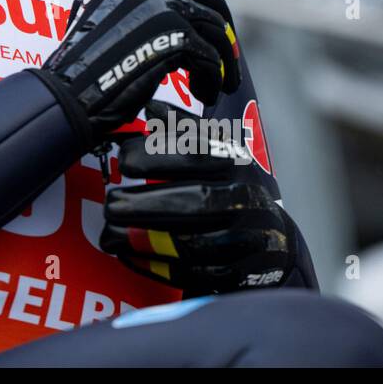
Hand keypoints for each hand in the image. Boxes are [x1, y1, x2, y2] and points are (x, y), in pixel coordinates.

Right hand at [31, 0, 241, 150]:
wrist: (69, 92)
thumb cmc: (81, 66)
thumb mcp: (99, 17)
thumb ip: (130, 4)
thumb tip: (170, 7)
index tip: (211, 23)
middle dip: (223, 29)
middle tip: (226, 57)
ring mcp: (164, 7)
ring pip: (215, 30)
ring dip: (222, 60)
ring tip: (218, 84)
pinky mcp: (176, 37)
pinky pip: (210, 57)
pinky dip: (213, 79)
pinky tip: (205, 94)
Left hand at [100, 98, 297, 293]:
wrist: (273, 239)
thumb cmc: (231, 185)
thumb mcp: (216, 150)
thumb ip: (184, 129)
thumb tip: (150, 109)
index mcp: (237, 162)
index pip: (197, 153)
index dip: (156, 155)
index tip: (124, 159)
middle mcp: (244, 199)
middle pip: (195, 202)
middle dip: (146, 203)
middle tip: (110, 203)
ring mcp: (244, 240)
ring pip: (193, 242)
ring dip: (145, 239)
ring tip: (109, 234)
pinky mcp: (235, 274)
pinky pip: (193, 274)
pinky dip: (157, 266)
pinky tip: (129, 255)